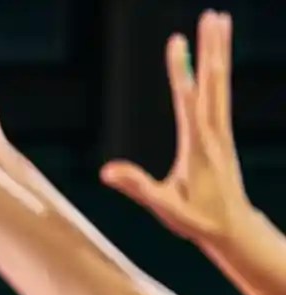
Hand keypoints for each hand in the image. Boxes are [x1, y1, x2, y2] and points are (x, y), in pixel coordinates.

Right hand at [100, 11, 255, 246]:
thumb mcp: (165, 207)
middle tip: (212, 15)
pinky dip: (219, 72)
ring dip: (219, 52)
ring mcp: (221, 132)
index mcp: (198, 146)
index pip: (188, 101)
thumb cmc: (197, 220)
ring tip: (219, 21)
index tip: (177, 42)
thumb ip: (138, 187)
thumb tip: (106, 171)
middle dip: (211, 47)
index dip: (181, 70)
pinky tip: (216, 59)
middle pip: (213, 82)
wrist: (233, 228)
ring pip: (220, 84)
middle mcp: (214, 132)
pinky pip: (221, 95)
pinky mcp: (222, 134)